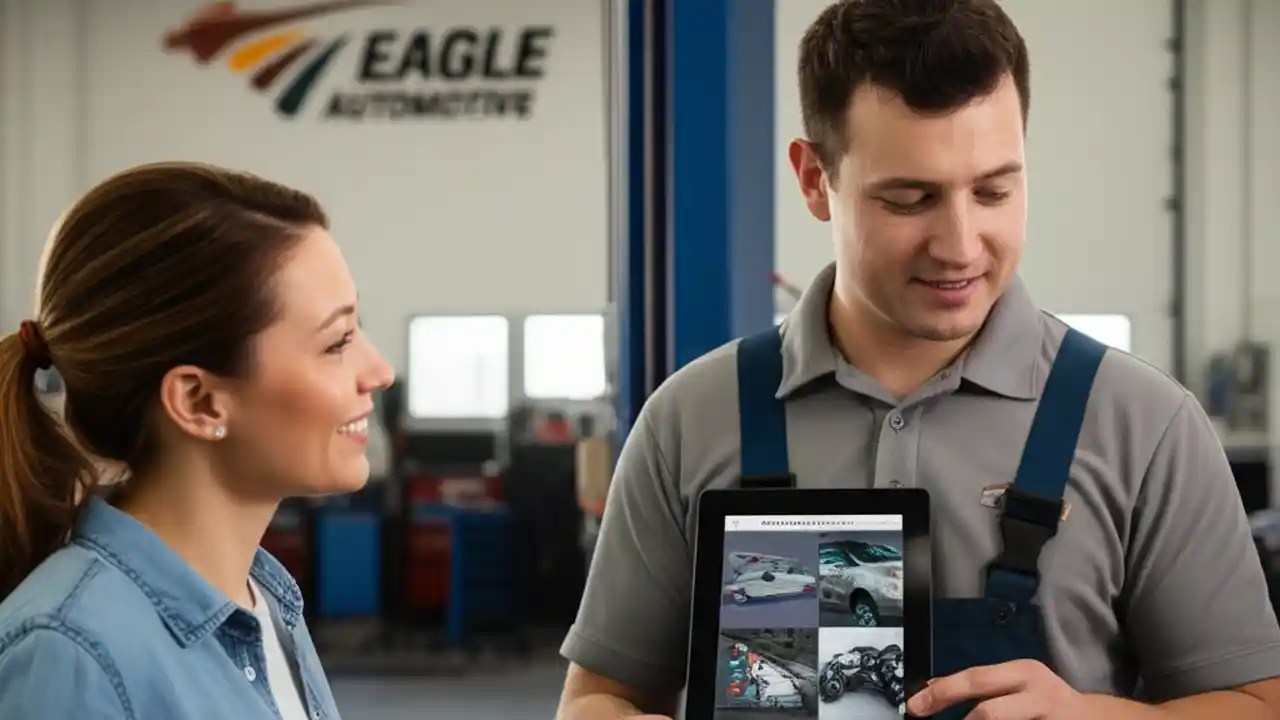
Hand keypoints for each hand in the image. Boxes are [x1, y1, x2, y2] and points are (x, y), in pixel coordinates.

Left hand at [906, 659, 1090, 718]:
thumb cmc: (1046, 702)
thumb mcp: (1015, 685)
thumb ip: (980, 686)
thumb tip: (931, 691)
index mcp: (1022, 673)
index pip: (975, 679)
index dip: (941, 693)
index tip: (913, 706)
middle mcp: (1037, 694)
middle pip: (988, 711)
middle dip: (958, 719)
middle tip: (924, 717)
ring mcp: (1048, 718)